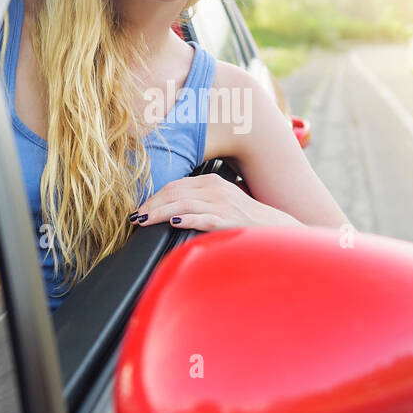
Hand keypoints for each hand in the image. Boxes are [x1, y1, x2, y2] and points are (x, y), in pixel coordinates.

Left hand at [128, 173, 303, 231]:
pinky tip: (172, 221)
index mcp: (212, 182)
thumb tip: (173, 210)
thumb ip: (200, 202)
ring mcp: (223, 204)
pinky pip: (203, 217)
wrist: (277, 229)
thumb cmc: (247, 220)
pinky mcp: (228, 220)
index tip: (139, 208)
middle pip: (174, 192)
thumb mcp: (223, 203)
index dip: (153, 196)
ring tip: (143, 220)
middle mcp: (216, 189)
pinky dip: (185, 218)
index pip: (175, 185)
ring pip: (183, 203)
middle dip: (151, 204)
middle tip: (134, 216)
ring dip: (159, 212)